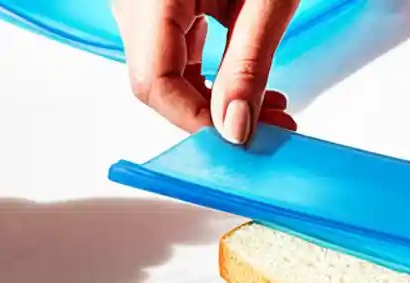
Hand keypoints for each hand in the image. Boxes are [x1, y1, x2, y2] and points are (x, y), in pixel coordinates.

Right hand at [112, 0, 298, 143]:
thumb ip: (250, 62)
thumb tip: (236, 127)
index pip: (155, 82)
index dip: (194, 121)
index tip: (239, 141)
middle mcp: (137, 3)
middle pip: (159, 83)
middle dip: (213, 116)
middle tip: (269, 131)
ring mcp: (146, 6)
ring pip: (169, 74)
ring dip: (218, 101)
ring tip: (272, 111)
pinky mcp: (164, 5)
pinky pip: (179, 53)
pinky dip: (216, 76)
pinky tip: (254, 88)